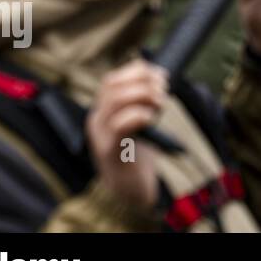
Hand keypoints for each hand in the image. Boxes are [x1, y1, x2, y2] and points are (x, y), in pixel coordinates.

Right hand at [85, 59, 166, 210]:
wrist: (128, 189)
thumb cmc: (137, 151)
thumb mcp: (137, 121)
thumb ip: (141, 101)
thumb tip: (160, 75)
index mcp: (101, 111)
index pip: (111, 79)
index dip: (137, 71)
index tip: (161, 75)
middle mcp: (96, 121)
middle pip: (111, 86)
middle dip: (143, 80)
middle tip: (164, 89)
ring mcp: (100, 137)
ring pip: (114, 101)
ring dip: (143, 95)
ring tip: (161, 103)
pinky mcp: (111, 152)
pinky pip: (119, 126)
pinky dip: (139, 115)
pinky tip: (152, 119)